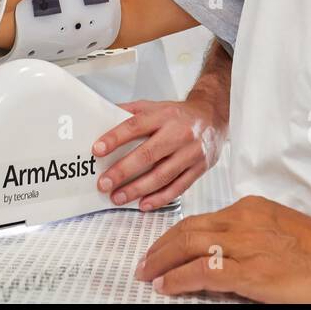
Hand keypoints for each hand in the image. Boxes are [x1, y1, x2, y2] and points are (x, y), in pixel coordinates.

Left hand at [92, 97, 225, 210]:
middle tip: (104, 183)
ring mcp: (191, 152)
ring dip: (138, 189)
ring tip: (118, 197)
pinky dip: (159, 198)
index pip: (135, 125)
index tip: (97, 149)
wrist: (213, 116)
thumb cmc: (180, 114)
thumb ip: (131, 111)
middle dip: (123, 171)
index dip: (115, 138)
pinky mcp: (199, 168)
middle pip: (148, 154)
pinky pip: (178, 187)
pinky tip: (143, 204)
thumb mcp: (155, 105)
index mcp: (164, 115)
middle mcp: (179, 133)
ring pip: (162, 175)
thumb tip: (103, 116)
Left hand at [136, 195, 310, 301]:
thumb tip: (225, 259)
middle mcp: (245, 220)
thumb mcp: (282, 235)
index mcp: (253, 208)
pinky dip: (179, 279)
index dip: (175, 234)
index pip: (202, 219)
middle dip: (160, 246)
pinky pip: (203, 272)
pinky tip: (166, 286)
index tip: (162, 246)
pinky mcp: (252, 271)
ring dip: (162, 261)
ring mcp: (247, 245)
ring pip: (189, 246)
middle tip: (144, 262)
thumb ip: (253, 239)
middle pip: (187, 228)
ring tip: (148, 274)